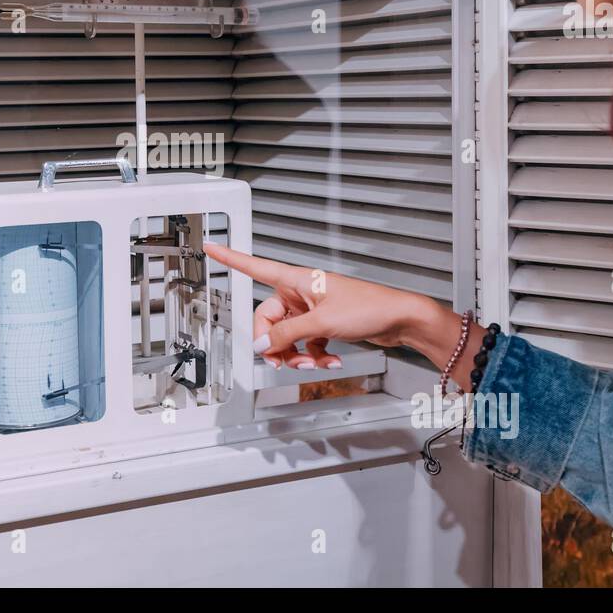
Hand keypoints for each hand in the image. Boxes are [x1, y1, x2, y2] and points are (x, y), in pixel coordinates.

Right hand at [203, 242, 450, 369]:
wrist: (400, 319)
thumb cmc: (369, 307)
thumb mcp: (321, 323)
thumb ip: (287, 335)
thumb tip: (262, 345)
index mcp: (297, 280)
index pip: (255, 266)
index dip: (231, 258)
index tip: (212, 247)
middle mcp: (301, 293)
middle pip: (269, 319)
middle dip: (275, 344)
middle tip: (283, 361)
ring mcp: (312, 309)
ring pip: (287, 335)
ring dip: (296, 355)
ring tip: (313, 364)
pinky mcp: (324, 324)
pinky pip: (306, 343)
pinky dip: (315, 356)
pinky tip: (331, 361)